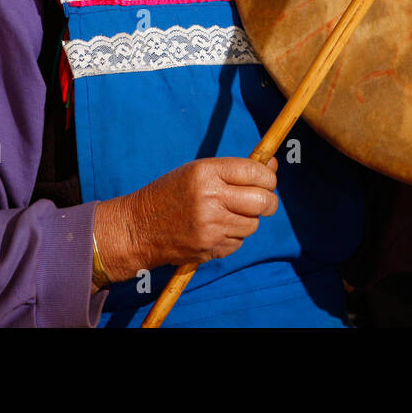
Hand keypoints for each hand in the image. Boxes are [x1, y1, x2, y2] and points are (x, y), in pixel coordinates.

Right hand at [93, 157, 278, 282]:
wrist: (138, 228)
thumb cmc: (171, 193)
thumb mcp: (197, 172)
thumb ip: (235, 169)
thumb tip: (273, 164)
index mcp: (205, 173)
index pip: (255, 172)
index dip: (268, 176)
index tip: (267, 179)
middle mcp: (209, 199)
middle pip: (263, 202)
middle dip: (269, 201)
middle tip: (262, 199)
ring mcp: (210, 227)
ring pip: (253, 224)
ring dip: (248, 219)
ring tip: (228, 213)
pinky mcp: (209, 248)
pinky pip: (238, 242)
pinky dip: (233, 236)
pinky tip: (215, 229)